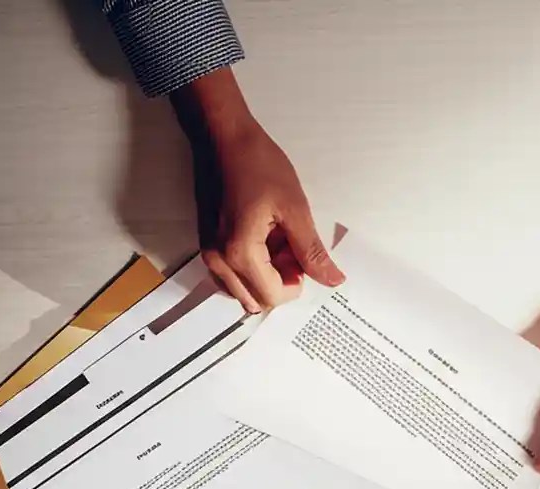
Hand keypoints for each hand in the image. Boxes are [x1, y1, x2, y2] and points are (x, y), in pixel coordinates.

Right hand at [171, 69, 343, 313]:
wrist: (224, 138)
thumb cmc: (257, 164)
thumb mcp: (295, 209)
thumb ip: (312, 252)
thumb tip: (332, 279)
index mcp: (239, 253)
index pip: (273, 296)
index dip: (297, 285)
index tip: (305, 260)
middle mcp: (218, 260)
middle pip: (255, 300)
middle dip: (280, 283)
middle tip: (292, 251)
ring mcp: (208, 254)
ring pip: (242, 290)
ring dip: (264, 277)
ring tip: (278, 243)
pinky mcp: (207, 244)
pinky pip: (230, 274)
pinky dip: (250, 268)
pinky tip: (262, 241)